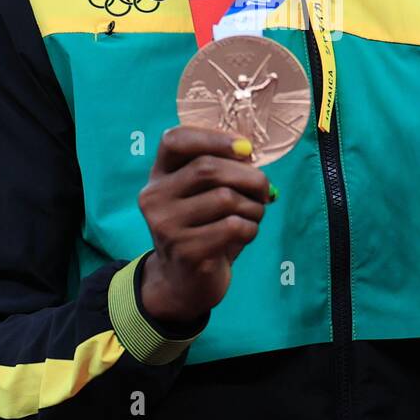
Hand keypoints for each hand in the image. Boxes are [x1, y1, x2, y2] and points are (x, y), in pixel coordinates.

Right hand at [137, 126, 272, 325]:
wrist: (185, 282)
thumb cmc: (203, 228)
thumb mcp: (203, 195)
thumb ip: (219, 169)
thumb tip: (248, 151)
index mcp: (159, 175)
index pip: (175, 140)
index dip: (213, 137)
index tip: (245, 148)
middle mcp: (155, 197)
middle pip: (208, 169)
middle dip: (248, 176)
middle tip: (265, 189)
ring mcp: (166, 226)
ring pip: (225, 198)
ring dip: (253, 206)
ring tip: (253, 215)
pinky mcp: (185, 251)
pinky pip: (233, 226)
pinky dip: (251, 228)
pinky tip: (245, 234)